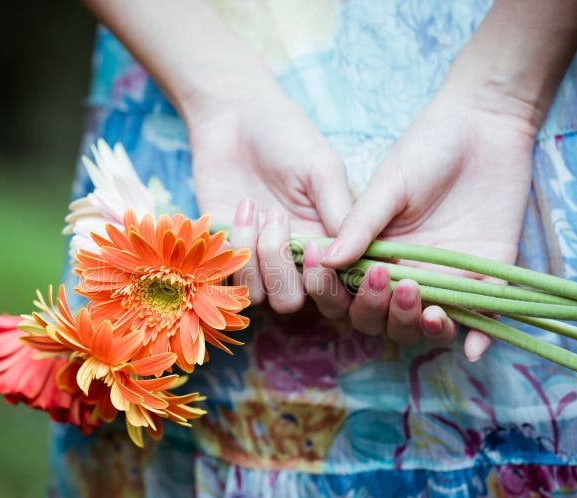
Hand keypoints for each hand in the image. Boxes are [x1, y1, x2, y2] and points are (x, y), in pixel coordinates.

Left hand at [186, 82, 351, 312]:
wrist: (234, 116)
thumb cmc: (286, 134)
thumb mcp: (322, 167)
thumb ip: (338, 211)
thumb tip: (353, 256)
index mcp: (325, 243)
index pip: (334, 288)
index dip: (328, 283)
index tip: (315, 248)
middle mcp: (292, 258)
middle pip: (292, 302)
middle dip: (282, 269)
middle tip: (278, 216)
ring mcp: (256, 258)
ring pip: (257, 295)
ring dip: (253, 255)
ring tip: (253, 206)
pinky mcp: (223, 250)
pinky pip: (224, 278)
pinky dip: (231, 250)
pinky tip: (239, 209)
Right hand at [319, 88, 536, 359]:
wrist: (486, 122)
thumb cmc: (429, 147)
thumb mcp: (389, 184)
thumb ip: (361, 224)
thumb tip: (327, 260)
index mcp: (375, 252)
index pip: (345, 292)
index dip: (332, 292)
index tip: (328, 270)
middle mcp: (406, 272)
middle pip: (380, 318)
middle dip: (376, 310)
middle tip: (386, 279)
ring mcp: (446, 277)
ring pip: (424, 326)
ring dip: (418, 326)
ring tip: (424, 306)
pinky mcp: (488, 274)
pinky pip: (482, 317)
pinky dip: (478, 338)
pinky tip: (473, 347)